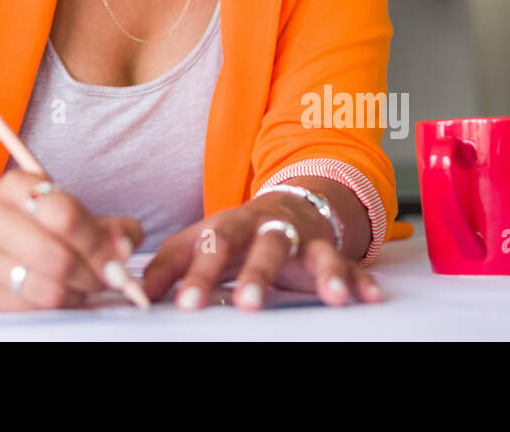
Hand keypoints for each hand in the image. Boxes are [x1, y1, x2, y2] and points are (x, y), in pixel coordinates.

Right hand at [0, 168, 142, 309]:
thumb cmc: (17, 227)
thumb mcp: (55, 210)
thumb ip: (102, 225)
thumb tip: (129, 243)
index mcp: (16, 185)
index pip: (67, 215)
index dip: (101, 244)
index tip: (121, 261)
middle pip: (59, 257)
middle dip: (95, 276)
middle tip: (109, 281)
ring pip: (48, 289)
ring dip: (78, 295)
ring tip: (82, 287)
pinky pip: (31, 307)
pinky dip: (56, 306)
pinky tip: (59, 295)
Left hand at [140, 192, 382, 309]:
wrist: (288, 203)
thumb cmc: (236, 232)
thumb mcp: (199, 242)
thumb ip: (170, 266)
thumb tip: (139, 293)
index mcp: (231, 225)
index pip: (212, 246)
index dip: (199, 275)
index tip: (186, 304)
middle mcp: (270, 227)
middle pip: (265, 245)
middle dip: (257, 274)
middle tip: (246, 304)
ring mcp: (305, 238)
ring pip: (316, 251)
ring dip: (324, 272)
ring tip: (331, 297)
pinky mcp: (332, 252)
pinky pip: (352, 265)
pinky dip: (362, 280)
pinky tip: (370, 298)